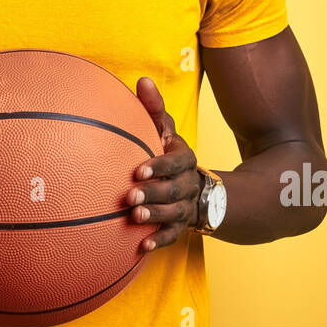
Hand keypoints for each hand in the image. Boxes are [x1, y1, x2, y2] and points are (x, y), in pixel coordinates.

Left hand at [128, 77, 203, 251]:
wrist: (196, 187)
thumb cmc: (168, 152)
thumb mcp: (164, 129)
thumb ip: (153, 107)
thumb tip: (142, 80)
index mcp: (185, 158)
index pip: (178, 162)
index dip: (160, 166)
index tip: (138, 170)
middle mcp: (188, 183)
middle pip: (175, 190)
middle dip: (154, 193)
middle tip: (130, 196)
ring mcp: (185, 206)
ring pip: (175, 214)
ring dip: (155, 216)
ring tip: (135, 217)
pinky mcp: (180, 225)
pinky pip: (172, 236)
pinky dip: (158, 241)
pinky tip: (141, 246)